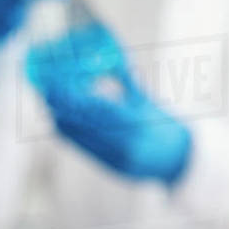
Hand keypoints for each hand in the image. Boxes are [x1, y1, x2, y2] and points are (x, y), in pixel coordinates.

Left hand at [28, 22, 192, 184]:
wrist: (181, 161)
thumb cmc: (164, 125)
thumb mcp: (150, 102)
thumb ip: (129, 84)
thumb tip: (112, 60)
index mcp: (139, 124)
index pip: (102, 109)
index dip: (78, 97)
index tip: (61, 83)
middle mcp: (126, 143)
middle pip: (86, 124)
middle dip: (63, 106)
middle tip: (47, 90)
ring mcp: (117, 158)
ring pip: (81, 139)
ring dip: (61, 120)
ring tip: (48, 103)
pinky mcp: (110, 168)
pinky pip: (84, 150)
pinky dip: (69, 135)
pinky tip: (57, 122)